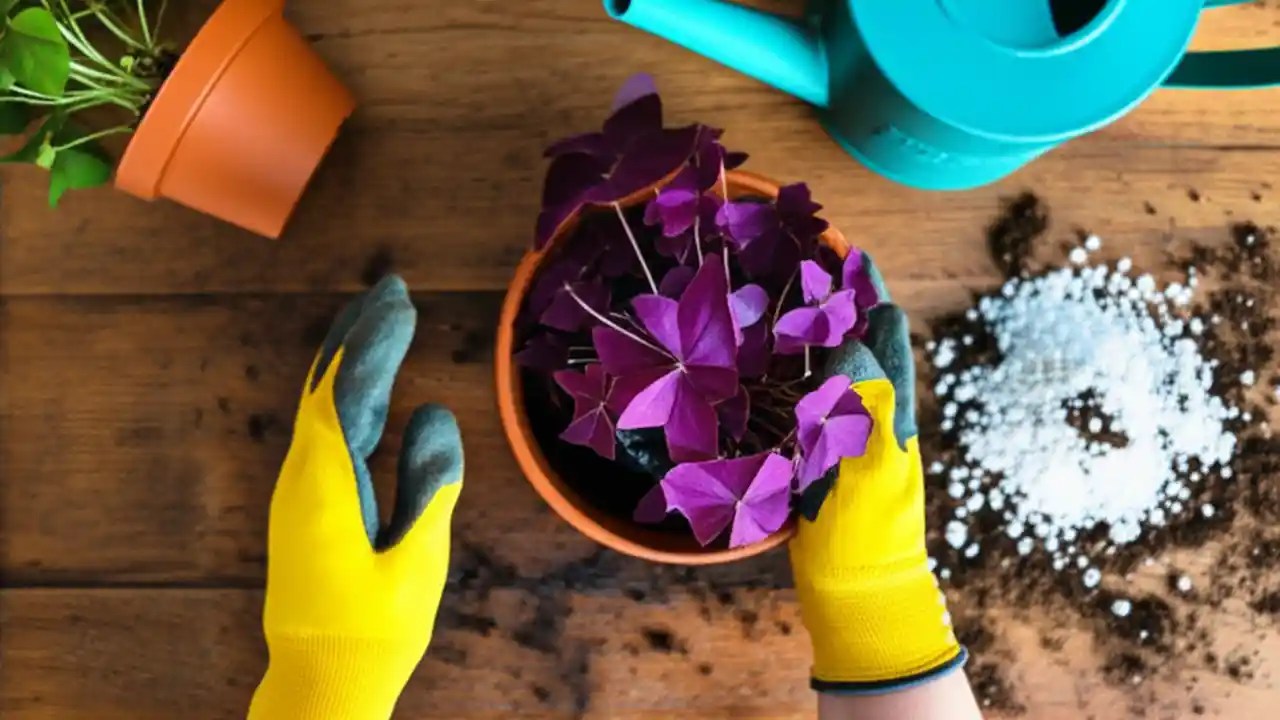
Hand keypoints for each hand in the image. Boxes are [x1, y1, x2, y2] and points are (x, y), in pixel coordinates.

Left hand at [248, 276, 463, 719]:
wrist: (320, 680)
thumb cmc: (374, 630)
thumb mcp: (417, 562)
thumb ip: (430, 485)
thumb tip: (436, 411)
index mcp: (326, 488)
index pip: (348, 394)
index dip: (375, 343)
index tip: (402, 300)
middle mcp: (302, 478)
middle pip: (323, 385)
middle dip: (357, 333)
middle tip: (392, 287)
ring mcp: (299, 488)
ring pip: (318, 402)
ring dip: (349, 355)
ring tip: (383, 316)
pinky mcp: (307, 501)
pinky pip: (323, 426)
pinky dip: (346, 389)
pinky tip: (366, 381)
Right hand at [789, 255, 965, 693]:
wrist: (858, 596)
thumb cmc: (864, 536)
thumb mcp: (865, 466)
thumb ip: (862, 401)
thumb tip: (855, 336)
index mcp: (892, 410)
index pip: (885, 332)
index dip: (867, 289)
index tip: (845, 249)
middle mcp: (876, 415)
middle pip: (863, 341)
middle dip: (843, 298)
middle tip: (808, 261)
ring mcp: (852, 437)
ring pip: (839, 366)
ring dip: (822, 329)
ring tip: (790, 297)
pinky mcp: (827, 460)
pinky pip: (816, 400)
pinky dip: (801, 369)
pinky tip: (777, 367)